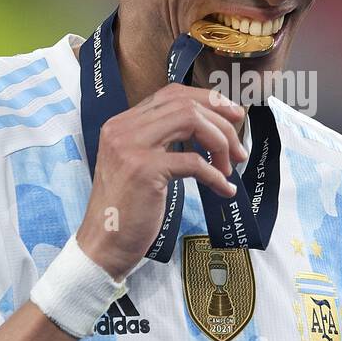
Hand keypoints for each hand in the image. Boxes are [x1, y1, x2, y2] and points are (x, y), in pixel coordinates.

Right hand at [76, 83, 247, 278]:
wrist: (102, 246)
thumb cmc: (126, 211)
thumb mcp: (139, 166)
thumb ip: (161, 143)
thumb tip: (209, 130)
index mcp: (122, 124)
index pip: (172, 94)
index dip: (208, 101)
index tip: (232, 117)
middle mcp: (123, 129)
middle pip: (186, 104)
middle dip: (221, 123)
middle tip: (239, 150)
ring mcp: (132, 148)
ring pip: (191, 122)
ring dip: (219, 143)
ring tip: (229, 168)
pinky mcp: (144, 171)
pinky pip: (194, 162)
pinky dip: (215, 176)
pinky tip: (224, 189)